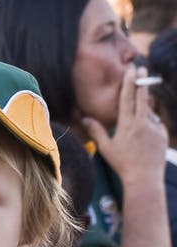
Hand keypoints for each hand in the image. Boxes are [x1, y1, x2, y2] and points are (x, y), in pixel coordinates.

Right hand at [82, 65, 167, 182]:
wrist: (145, 178)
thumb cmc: (122, 164)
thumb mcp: (106, 148)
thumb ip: (96, 131)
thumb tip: (84, 119)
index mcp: (127, 125)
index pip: (128, 99)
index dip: (129, 83)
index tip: (131, 71)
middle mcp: (142, 123)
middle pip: (142, 97)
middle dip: (141, 81)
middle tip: (141, 68)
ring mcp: (155, 128)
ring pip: (148, 112)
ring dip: (143, 110)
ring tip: (135, 127)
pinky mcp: (163, 134)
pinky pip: (155, 123)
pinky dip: (149, 124)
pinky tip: (144, 137)